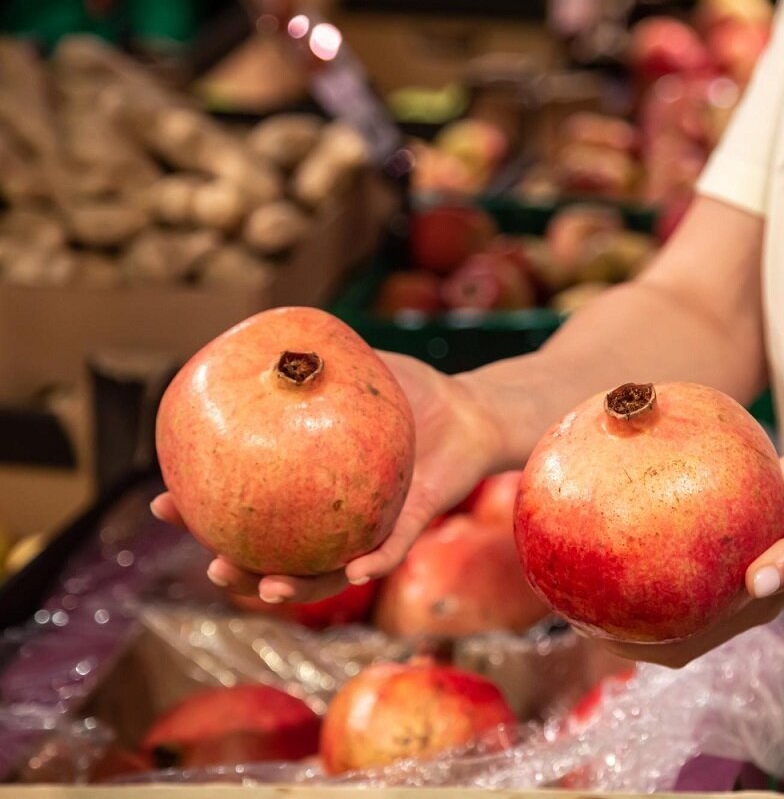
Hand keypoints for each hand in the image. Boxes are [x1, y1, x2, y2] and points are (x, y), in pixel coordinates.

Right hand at [151, 352, 508, 602]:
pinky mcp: (412, 526)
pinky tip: (353, 571)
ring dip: (295, 588)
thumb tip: (260, 344)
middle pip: (273, 555)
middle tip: (211, 566)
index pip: (243, 504)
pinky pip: (390, 551)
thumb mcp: (354, 368)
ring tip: (267, 587)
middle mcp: (330, 516)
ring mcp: (369, 527)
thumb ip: (309, 360)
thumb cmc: (408, 390)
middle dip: (237, 569)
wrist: (469, 409)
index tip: (164, 503)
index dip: (201, 510)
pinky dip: (371, 563)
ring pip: (326, 573)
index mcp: (304, 483)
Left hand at [597, 433, 783, 667]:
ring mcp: (730, 563)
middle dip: (611, 615)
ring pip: (666, 582)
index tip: (586, 627)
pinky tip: (621, 488)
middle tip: (563, 585)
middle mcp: (733, 589)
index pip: (678, 643)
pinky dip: (649, 528)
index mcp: (750, 604)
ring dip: (625, 575)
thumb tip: (760, 584)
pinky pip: (679, 537)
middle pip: (660, 620)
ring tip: (578, 542)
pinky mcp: (729, 533)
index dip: (631, 646)